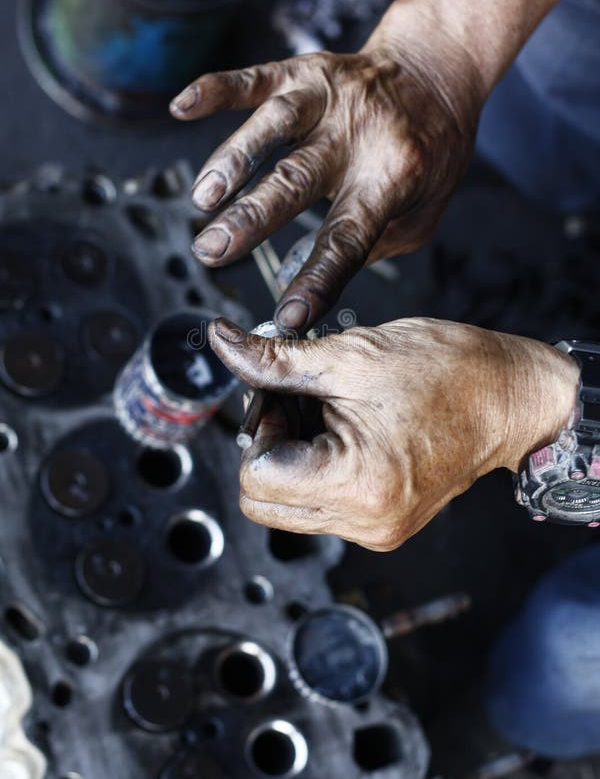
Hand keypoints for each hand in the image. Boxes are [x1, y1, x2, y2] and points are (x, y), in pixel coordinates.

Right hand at [171, 2, 484, 332]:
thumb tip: (300, 273)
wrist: (437, 69)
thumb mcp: (425, 212)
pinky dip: (217, 89)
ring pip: (272, 127)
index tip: (286, 316)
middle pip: (296, 181)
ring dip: (232, 161)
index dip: (315, 280)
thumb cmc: (430, 151)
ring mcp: (327, 99)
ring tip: (202, 197)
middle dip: (250, 219)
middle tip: (211, 251)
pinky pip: (256, 78)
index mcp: (391, 178)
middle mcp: (356, 136)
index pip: (347, 239)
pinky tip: (183, 107)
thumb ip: (371, 247)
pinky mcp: (304, 72)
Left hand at [208, 317, 578, 550]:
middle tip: (299, 399)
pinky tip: (344, 430)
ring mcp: (375, 530)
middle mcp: (364, 522)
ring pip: (287, 506)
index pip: (255, 478)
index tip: (286, 393)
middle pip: (262, 501)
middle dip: (268, 444)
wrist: (511, 397)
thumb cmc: (446, 372)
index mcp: (356, 484)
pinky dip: (316, 467)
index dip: (261, 426)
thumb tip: (221, 343)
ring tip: (328, 411)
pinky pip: (320, 506)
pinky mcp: (382, 525)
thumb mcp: (348, 355)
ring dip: (291, 456)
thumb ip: (272, 359)